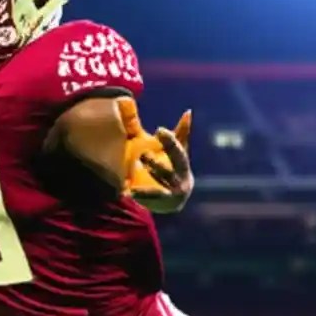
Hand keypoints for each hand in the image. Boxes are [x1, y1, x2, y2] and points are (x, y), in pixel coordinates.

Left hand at [118, 97, 192, 212]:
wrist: (174, 199)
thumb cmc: (174, 169)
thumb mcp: (178, 152)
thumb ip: (180, 134)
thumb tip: (188, 112)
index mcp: (183, 164)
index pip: (179, 151)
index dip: (171, 141)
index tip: (159, 130)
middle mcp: (181, 179)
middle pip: (170, 170)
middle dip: (159, 161)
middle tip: (143, 153)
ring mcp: (173, 193)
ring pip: (160, 185)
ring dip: (148, 179)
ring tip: (133, 171)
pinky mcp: (162, 204)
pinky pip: (151, 199)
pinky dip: (141, 196)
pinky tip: (127, 192)